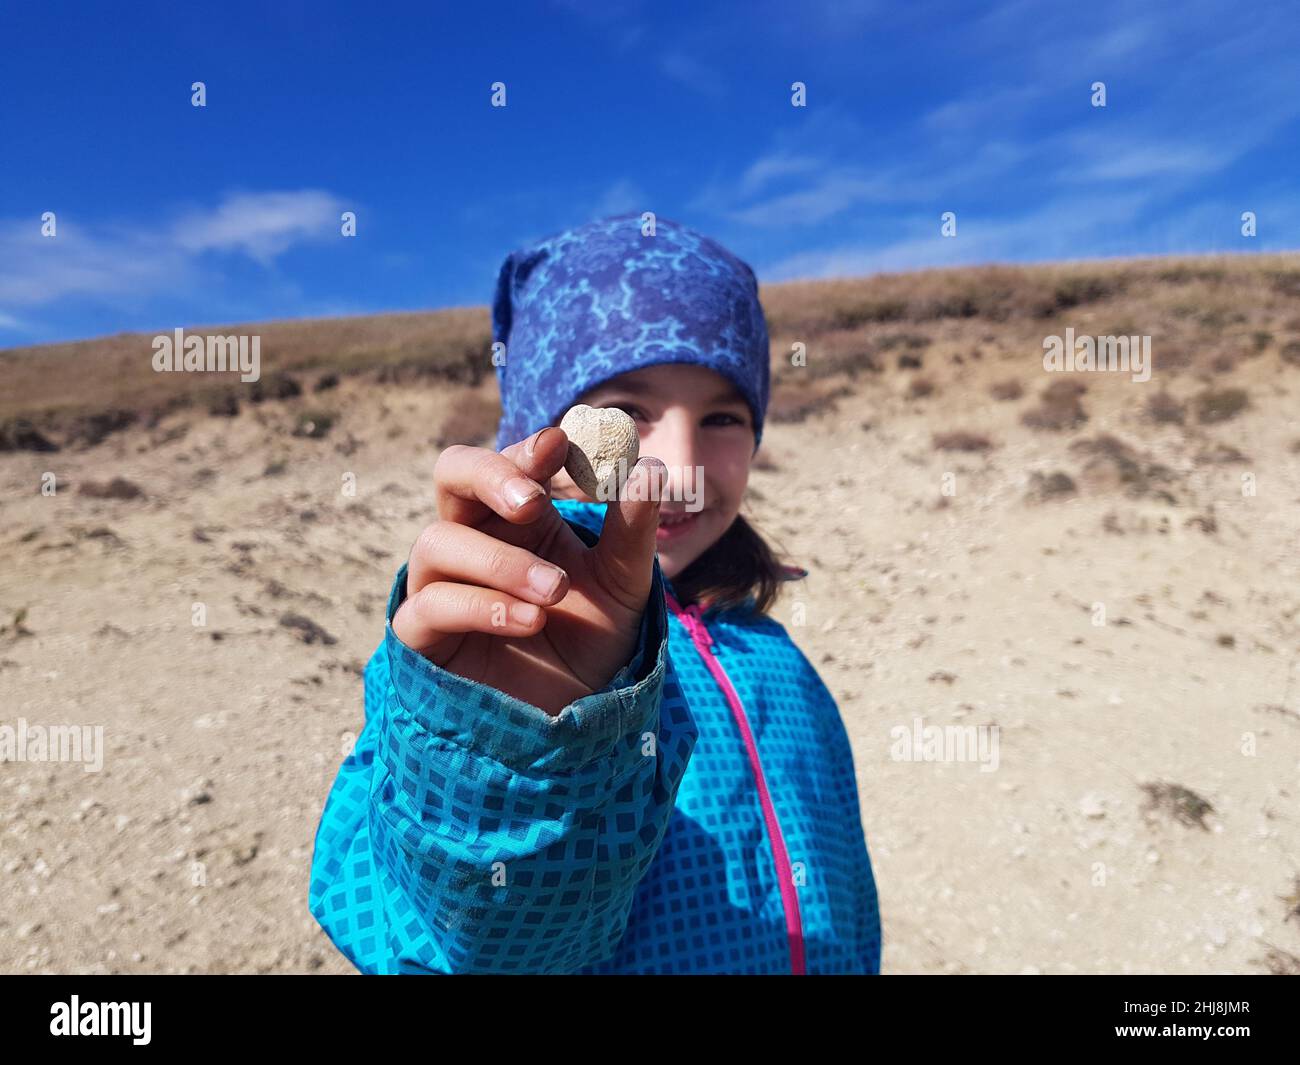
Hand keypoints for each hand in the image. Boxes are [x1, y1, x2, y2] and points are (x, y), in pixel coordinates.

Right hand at [393, 426, 666, 715]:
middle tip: (533, 501)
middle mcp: (474, 538)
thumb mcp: (623, 585)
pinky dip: (482, 607)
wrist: (574, 718)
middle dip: (490, 476)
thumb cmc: (590, 641)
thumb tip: (647, 468)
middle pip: (452, 475)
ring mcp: (441, 583)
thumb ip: (632, 529)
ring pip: (439, 542)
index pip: (510, 462)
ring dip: (500, 563)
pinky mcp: (423, 635)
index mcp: (519, 517)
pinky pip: (431, 605)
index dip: (527, 449)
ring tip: (556, 592)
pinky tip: (531, 620)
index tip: (559, 445)